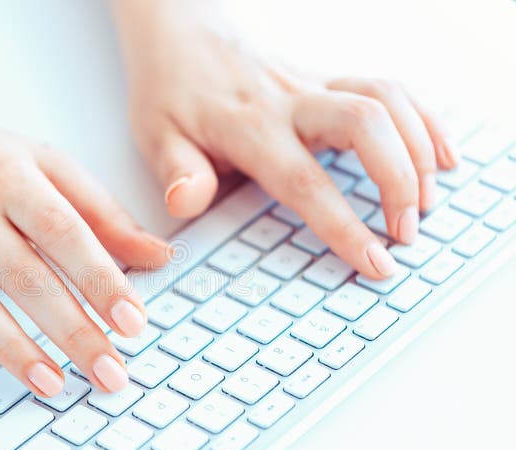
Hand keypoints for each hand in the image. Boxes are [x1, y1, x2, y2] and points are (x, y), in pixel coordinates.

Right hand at [0, 112, 168, 394]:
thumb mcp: (39, 161)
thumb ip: (99, 209)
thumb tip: (159, 255)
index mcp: (14, 179)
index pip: (66, 233)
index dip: (101, 279)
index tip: (135, 322)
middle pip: (27, 277)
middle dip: (73, 330)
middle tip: (111, 374)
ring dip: (12, 346)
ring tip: (52, 385)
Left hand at [113, 1, 458, 278]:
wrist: (181, 39)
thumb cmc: (170, 95)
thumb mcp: (156, 137)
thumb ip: (177, 172)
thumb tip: (187, 201)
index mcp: (247, 128)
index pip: (304, 180)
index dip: (344, 225)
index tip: (376, 262)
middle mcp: (288, 101)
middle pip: (364, 124)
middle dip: (398, 180)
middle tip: (406, 232)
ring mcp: (312, 85)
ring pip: (385, 98)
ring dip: (418, 149)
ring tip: (427, 202)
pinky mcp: (327, 78)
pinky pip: (389, 87)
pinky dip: (424, 119)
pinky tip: (442, 153)